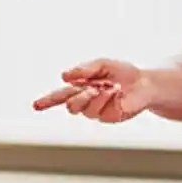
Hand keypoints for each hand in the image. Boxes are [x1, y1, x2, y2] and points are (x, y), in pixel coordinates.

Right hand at [31, 58, 152, 122]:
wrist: (145, 84)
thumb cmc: (124, 74)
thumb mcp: (102, 65)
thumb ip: (83, 69)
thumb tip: (64, 76)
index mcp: (82, 88)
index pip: (61, 96)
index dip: (47, 101)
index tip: (35, 106)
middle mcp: (87, 101)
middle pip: (68, 105)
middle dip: (75, 97)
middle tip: (90, 88)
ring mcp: (97, 111)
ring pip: (81, 109)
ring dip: (91, 97)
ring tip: (106, 88)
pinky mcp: (108, 117)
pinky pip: (99, 111)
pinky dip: (106, 99)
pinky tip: (116, 93)